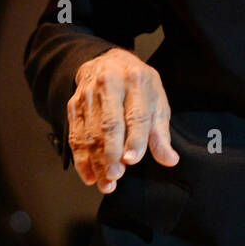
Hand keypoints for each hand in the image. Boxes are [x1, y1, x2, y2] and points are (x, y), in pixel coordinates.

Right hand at [67, 48, 179, 191]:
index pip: (136, 114)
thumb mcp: (156, 101)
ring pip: (90, 133)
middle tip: (116, 176)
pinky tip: (89, 176)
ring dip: (96, 162)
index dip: (135, 139)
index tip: (132, 161)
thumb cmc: (138, 86)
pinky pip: (75, 135)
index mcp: (136, 82)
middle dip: (111, 153)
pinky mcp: (74, 105)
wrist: (107, 61)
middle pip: (109, 124)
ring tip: (106, 183)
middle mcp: (109, 85)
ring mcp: (88, 95)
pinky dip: (81, 159)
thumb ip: (161, 132)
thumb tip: (170, 160)